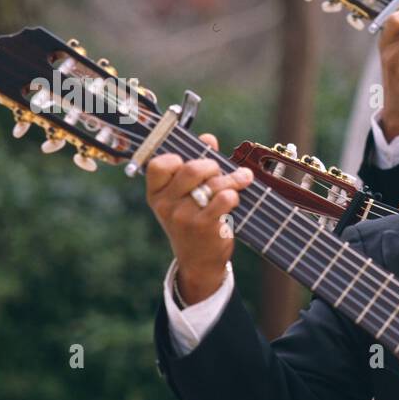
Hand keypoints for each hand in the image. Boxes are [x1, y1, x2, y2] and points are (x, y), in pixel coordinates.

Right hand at [146, 131, 253, 302]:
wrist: (198, 261)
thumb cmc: (193, 220)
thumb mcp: (185, 196)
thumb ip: (195, 165)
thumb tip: (208, 138)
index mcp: (156, 193)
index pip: (159, 164)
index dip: (179, 158)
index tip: (192, 164)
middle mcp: (165, 205)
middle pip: (193, 169)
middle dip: (213, 166)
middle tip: (221, 171)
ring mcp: (183, 216)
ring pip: (213, 183)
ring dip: (233, 178)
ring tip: (243, 179)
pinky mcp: (204, 226)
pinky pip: (224, 199)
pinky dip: (234, 194)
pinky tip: (236, 198)